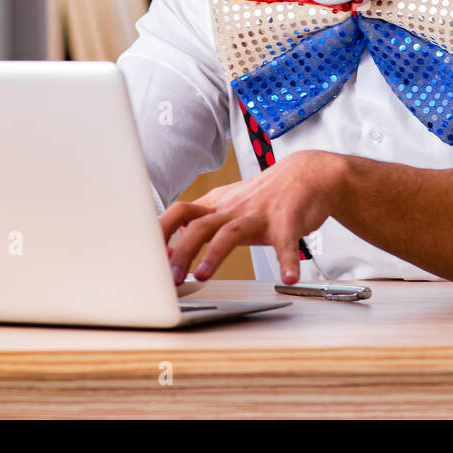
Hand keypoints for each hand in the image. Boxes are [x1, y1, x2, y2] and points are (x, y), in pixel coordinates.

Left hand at [160, 150, 345, 285]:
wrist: (308, 174)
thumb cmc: (265, 195)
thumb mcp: (228, 204)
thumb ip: (201, 223)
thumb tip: (168, 248)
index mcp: (218, 205)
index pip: (179, 213)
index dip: (160, 232)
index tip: (144, 255)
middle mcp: (234, 208)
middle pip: (199, 225)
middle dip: (181, 251)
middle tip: (170, 278)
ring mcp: (261, 214)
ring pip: (231, 232)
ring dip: (214, 255)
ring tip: (201, 277)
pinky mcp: (288, 221)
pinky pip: (286, 243)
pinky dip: (288, 260)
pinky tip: (289, 277)